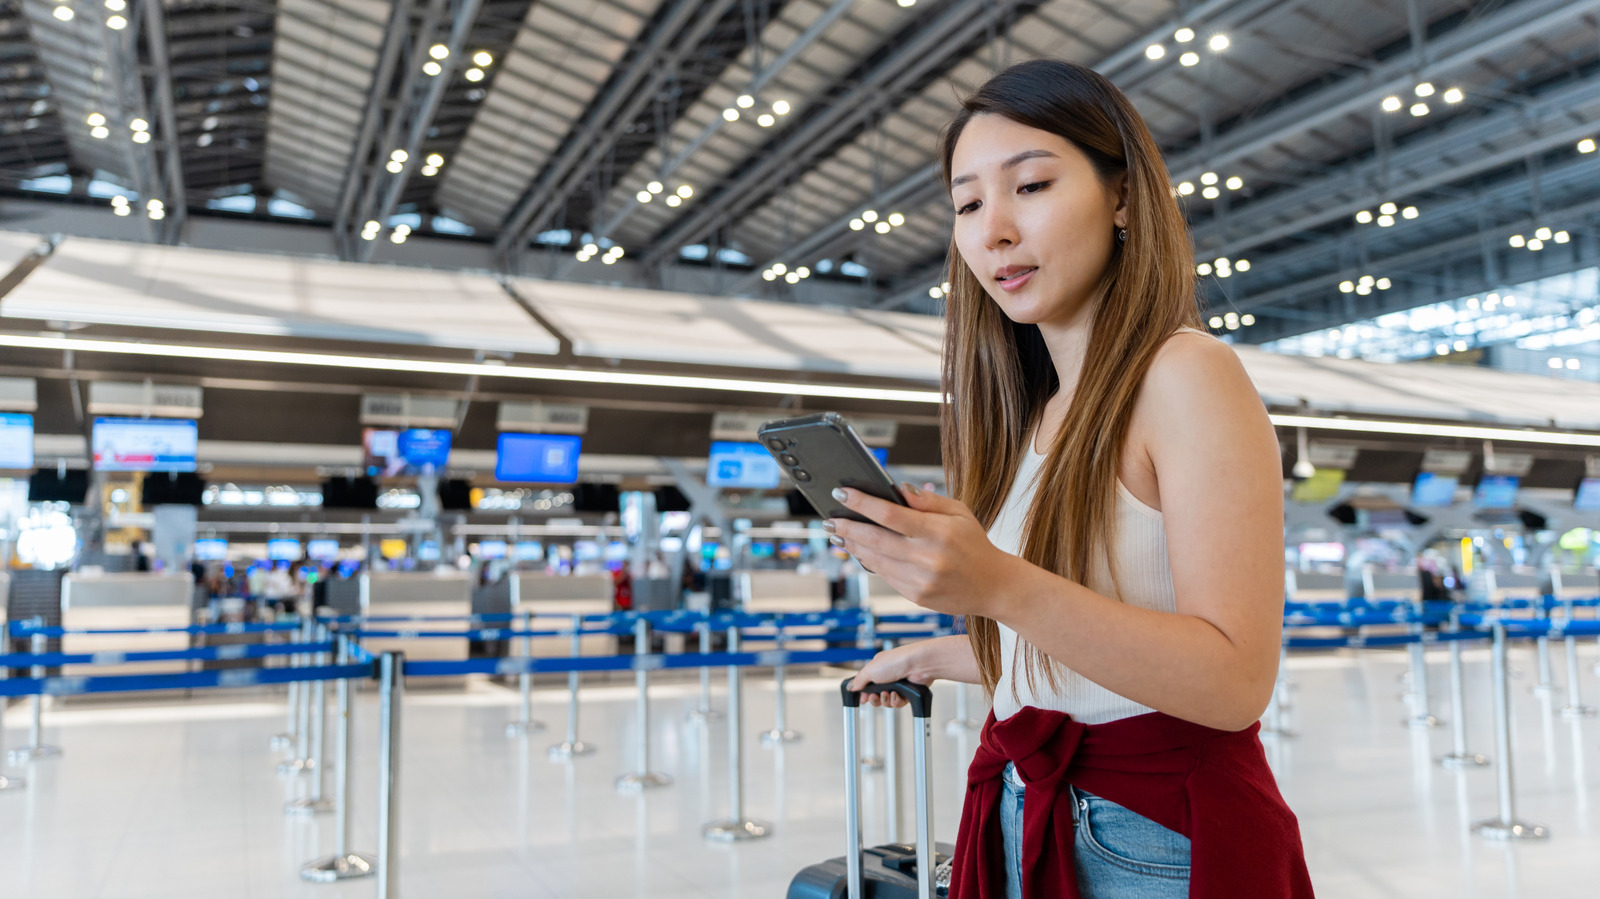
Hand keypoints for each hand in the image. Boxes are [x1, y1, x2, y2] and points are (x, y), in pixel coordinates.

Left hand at [827, 483, 1018, 617]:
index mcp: (938, 532)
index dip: (862, 502)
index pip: (890, 514)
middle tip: (829, 520)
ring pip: (875, 560)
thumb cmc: (974, 544)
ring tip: (838, 535)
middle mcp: (928, 557)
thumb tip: (897, 488)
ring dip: (853, 546)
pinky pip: (885, 575)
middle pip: (875, 539)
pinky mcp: (916, 596)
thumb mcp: (959, 512)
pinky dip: (870, 562)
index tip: (841, 493)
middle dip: (847, 527)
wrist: (993, 586)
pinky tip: (860, 552)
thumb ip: (927, 500)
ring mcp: (921, 580)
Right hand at [846, 641, 927, 707]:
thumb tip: (850, 686)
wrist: (918, 665)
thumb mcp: (870, 670)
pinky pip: (898, 703)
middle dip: (874, 699)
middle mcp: (887, 676)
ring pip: (886, 701)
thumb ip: (859, 680)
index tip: (862, 699)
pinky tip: (896, 695)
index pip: (867, 684)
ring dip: (885, 700)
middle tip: (875, 696)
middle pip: (876, 695)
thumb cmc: (896, 661)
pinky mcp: (907, 692)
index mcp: (877, 668)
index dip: (864, 693)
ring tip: (888, 694)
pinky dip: (896, 701)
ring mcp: (898, 685)